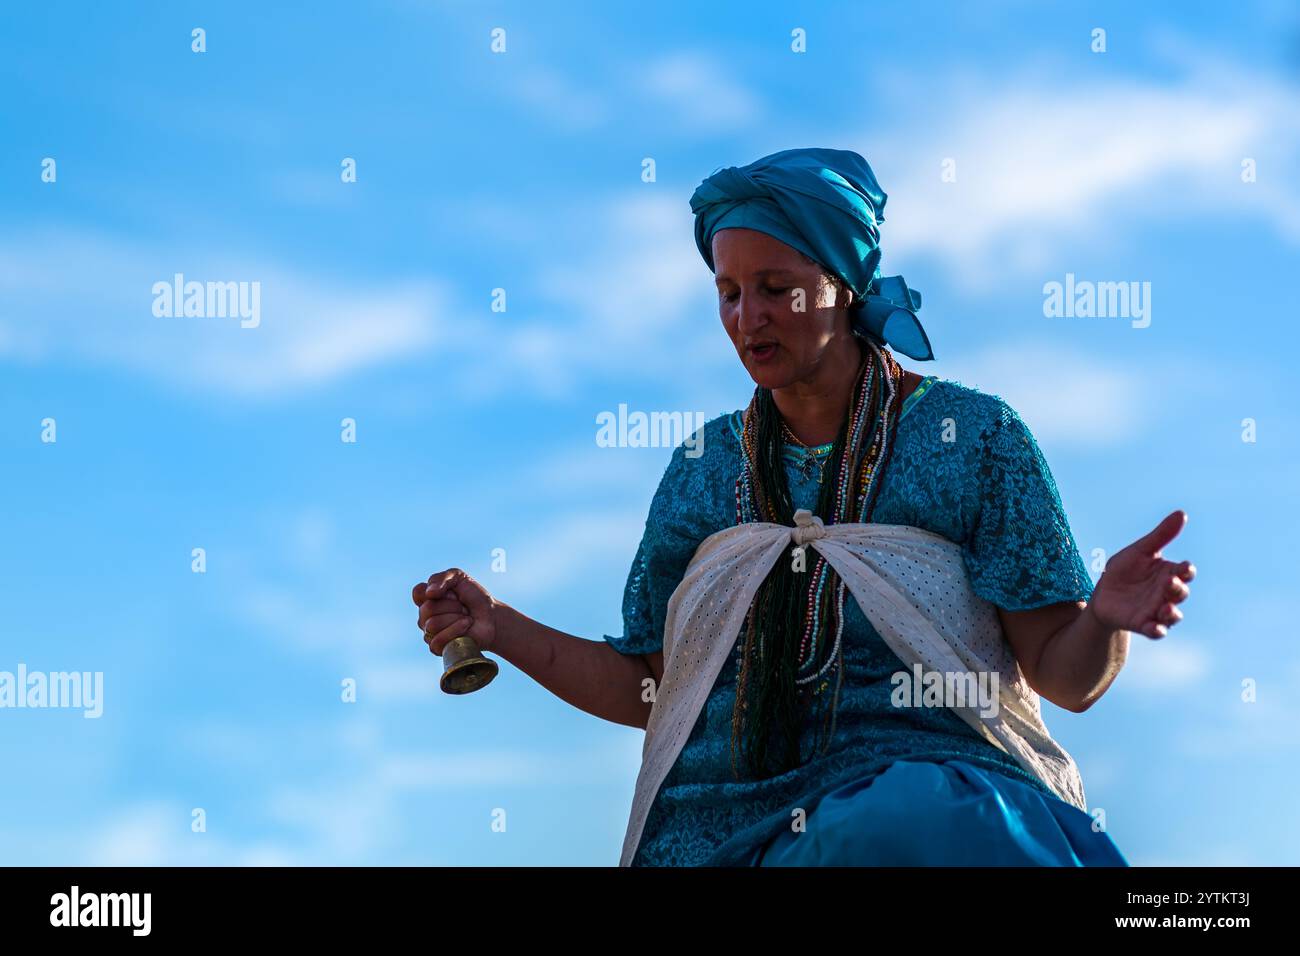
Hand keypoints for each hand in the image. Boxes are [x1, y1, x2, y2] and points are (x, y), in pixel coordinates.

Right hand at [412, 568, 498, 654]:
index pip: (418, 592)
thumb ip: (441, 578)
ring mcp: (429, 633)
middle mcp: (424, 616)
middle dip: (452, 605)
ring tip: (465, 617)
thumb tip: (429, 593)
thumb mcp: (459, 577)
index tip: (453, 592)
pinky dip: (456, 630)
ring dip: (456, 618)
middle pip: (427, 608)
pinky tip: (466, 627)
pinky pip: (438, 640)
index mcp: (426, 599)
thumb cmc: (474, 598)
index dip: (436, 590)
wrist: (491, 617)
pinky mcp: (437, 648)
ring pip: (433, 624)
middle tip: (463, 607)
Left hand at [1090, 510, 1195, 638]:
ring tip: (1167, 609)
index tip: (1185, 567)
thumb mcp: (1140, 551)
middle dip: (1177, 589)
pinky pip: (1156, 631)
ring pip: (1172, 615)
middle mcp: (1167, 594)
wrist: (1103, 592)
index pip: (1185, 572)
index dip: (1186, 571)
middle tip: (1170, 582)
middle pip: (1180, 593)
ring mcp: (1156, 610)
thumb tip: (1181, 513)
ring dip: (1172, 613)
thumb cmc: (1125, 570)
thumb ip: (1160, 536)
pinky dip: (1158, 630)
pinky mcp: (1143, 624)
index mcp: (1169, 573)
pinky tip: (1155, 629)